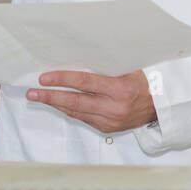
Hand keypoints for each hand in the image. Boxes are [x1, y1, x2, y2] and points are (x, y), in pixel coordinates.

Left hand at [27, 69, 155, 133]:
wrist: (158, 106)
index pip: (85, 83)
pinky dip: (69, 110)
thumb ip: (104, 68)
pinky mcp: (106, 128)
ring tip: (39, 97)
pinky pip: (83, 118)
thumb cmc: (142, 81)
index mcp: (121, 89)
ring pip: (76, 112)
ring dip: (56, 104)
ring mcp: (110, 121)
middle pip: (76, 102)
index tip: (45, 78)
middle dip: (51, 97)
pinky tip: (58, 104)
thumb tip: (73, 60)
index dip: (63, 79)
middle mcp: (115, 108)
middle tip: (32, 92)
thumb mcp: (127, 69)